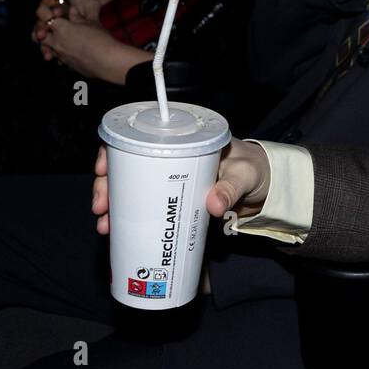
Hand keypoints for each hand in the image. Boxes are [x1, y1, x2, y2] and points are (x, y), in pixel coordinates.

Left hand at [36, 16, 122, 80]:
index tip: (51, 10)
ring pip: (47, 49)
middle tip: (50, 28)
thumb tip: (72, 10)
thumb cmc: (101, 40)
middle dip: (40, 31)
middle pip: (37, 36)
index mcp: (61, 28)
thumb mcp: (92, 23)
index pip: (42, 15)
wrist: (108, 62)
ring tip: (64, 40)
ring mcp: (60, 55)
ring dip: (51, 44)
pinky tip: (74, 51)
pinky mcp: (67, 65)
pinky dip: (62, 54)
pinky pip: (58, 58)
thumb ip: (78, 16)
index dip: (44, 10)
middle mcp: (56, 42)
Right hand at [92, 137, 271, 234]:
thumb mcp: (244, 175)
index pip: (139, 137)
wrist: (267, 186)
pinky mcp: (173, 200)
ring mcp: (169, 179)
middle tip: (101, 207)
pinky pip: (145, 206)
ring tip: (105, 224)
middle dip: (107, 186)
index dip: (114, 150)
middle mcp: (170, 158)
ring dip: (113, 205)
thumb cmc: (254, 168)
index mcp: (183, 141)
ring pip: (131, 188)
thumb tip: (212, 205)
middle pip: (127, 166)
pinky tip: (117, 230)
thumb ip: (231, 188)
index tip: (103, 169)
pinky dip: (129, 217)